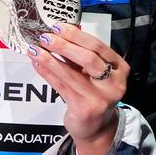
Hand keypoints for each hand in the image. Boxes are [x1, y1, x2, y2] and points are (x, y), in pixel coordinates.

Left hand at [28, 23, 128, 154]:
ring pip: (72, 73)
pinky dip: (47, 73)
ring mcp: (101, 98)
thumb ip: (82, 57)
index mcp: (120, 68)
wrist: (97, 127)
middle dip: (65, 45)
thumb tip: (57, 35)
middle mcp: (115, 83)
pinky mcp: (85, 109)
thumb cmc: (95, 94)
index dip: (77, 35)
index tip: (58, 27)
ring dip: (50, 59)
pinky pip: (61, 86)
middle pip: (89, 58)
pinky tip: (37, 64)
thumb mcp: (95, 74)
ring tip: (35, 49)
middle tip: (46, 37)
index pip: (99, 47)